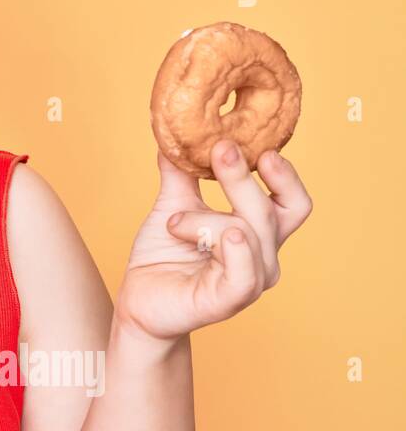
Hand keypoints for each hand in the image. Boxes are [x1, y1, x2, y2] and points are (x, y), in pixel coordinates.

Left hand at [114, 139, 312, 343]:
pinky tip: (224, 235)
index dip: (283, 174)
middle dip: (243, 178)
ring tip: (174, 220)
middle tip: (220, 149)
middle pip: (272, 211)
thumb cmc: (162, 256)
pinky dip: (235, 249)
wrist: (138, 300)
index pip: (292, 201)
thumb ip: (180, 172)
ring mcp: (248, 279)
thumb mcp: (172, 205)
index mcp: (257, 232)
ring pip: (247, 233)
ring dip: (206, 219)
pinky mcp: (229, 300)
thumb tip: (176, 129)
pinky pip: (244, 274)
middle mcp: (261, 256)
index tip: (259, 145)